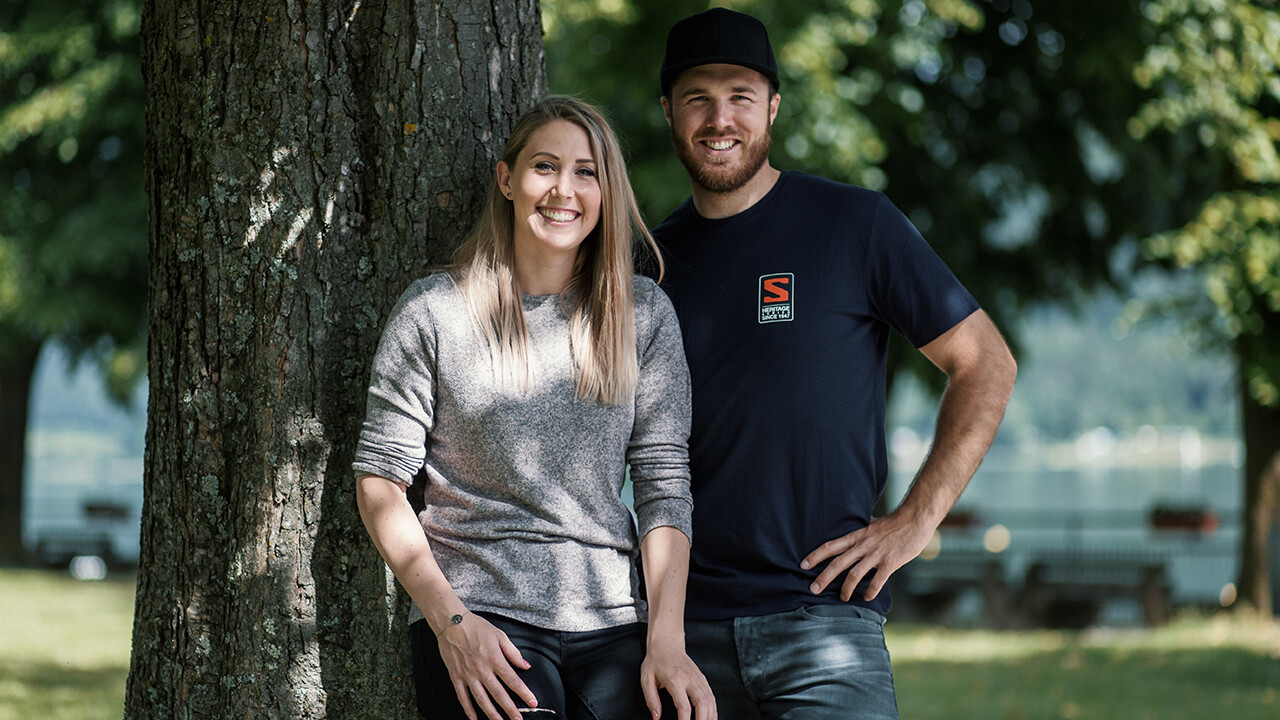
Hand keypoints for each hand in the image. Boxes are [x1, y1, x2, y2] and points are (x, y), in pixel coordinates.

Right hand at [436, 613, 538, 719]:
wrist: (452, 623)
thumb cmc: (476, 627)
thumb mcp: (500, 635)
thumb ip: (513, 652)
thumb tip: (525, 665)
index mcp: (495, 659)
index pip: (513, 680)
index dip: (524, 693)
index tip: (532, 702)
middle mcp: (482, 670)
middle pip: (499, 694)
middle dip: (510, 709)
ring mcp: (468, 675)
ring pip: (481, 700)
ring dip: (491, 714)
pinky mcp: (456, 677)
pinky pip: (462, 697)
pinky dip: (468, 709)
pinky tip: (474, 718)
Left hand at [640, 638, 716, 719]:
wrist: (667, 644)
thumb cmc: (655, 662)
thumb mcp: (646, 679)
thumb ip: (651, 699)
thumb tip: (656, 717)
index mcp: (675, 680)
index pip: (684, 706)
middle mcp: (690, 679)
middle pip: (702, 704)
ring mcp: (698, 678)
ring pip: (710, 700)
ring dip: (709, 717)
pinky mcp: (702, 679)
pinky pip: (711, 696)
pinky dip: (713, 709)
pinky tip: (710, 718)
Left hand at [800, 510, 935, 601]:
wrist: (915, 519)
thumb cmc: (896, 521)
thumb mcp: (873, 523)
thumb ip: (863, 529)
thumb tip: (859, 525)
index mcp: (857, 535)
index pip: (831, 546)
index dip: (815, 555)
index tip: (803, 564)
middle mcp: (863, 545)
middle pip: (838, 563)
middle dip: (823, 577)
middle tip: (813, 589)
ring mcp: (876, 554)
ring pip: (854, 574)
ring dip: (845, 588)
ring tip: (842, 598)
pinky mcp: (890, 563)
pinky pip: (877, 581)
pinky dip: (870, 591)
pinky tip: (866, 597)